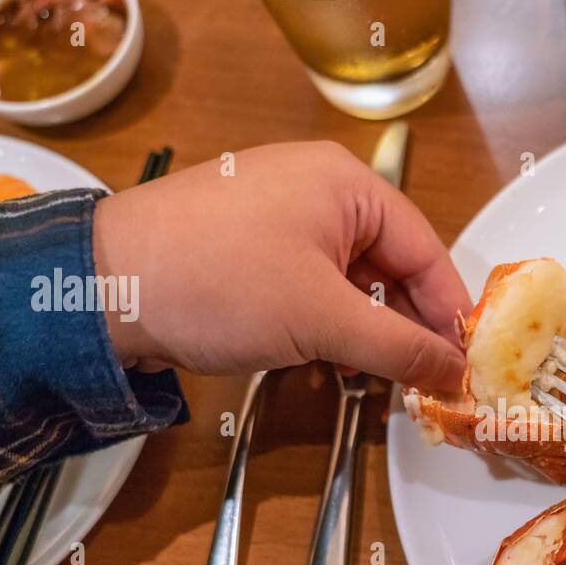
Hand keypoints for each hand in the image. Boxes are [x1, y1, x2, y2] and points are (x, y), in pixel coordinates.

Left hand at [93, 142, 468, 387]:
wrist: (101, 289)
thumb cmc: (219, 285)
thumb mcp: (324, 321)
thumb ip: (399, 347)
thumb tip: (452, 370)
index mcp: (346, 184)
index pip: (425, 250)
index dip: (447, 313)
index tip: (464, 364)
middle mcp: (316, 187)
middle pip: (388, 263)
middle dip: (403, 324)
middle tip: (421, 380)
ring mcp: (276, 212)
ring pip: (348, 277)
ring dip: (363, 329)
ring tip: (370, 376)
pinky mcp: (245, 242)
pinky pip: (309, 281)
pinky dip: (325, 320)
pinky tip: (326, 358)